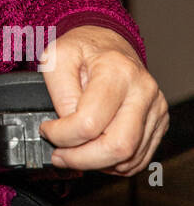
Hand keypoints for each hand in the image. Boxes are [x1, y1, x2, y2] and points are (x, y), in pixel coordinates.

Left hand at [37, 25, 167, 177]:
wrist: (109, 42)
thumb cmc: (83, 49)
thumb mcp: (57, 58)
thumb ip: (59, 92)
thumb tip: (67, 124)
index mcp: (117, 71)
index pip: (89, 122)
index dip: (62, 135)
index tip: (47, 130)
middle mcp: (142, 90)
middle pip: (118, 146)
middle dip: (82, 159)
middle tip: (60, 154)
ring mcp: (155, 108)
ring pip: (129, 158)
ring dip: (96, 164)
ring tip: (74, 152)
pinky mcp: (159, 122)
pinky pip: (138, 159)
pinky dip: (113, 164)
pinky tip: (94, 151)